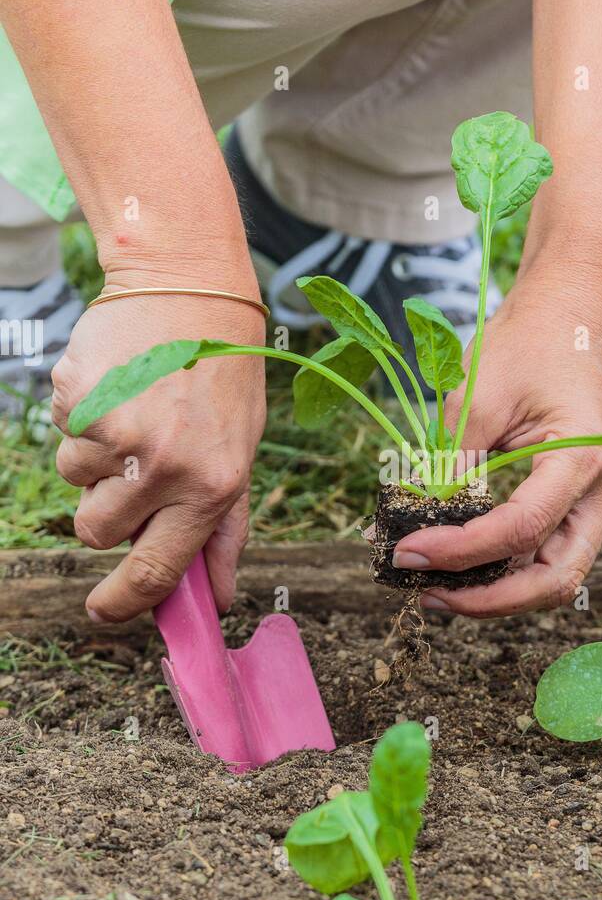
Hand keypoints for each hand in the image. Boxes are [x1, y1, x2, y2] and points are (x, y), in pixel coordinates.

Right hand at [52, 254, 265, 622]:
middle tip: (137, 467)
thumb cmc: (223, 380)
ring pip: (74, 482)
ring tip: (134, 413)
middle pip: (97, 531)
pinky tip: (117, 385)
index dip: (125, 601)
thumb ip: (226, 531)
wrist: (189, 288)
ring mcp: (113, 430)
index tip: (103, 611)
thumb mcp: (242, 456)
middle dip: (107, 511)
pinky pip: (62, 433)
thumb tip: (216, 600)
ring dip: (95, 460)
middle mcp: (161, 464)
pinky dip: (82, 418)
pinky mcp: (76, 397)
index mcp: (211, 485)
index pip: (158, 570)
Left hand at [392, 281, 601, 615]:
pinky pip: (545, 552)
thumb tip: (405, 527)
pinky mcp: (580, 503)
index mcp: (585, 455)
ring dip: (496, 591)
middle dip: (489, 598)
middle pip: (555, 578)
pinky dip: (503, 567)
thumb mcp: (477, 398)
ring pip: (553, 576)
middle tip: (426, 593)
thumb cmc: (527, 342)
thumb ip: (449, 465)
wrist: (569, 312)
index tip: (405, 552)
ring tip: (434, 584)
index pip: (522, 528)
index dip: (460, 551)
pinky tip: (458, 563)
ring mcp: (598, 500)